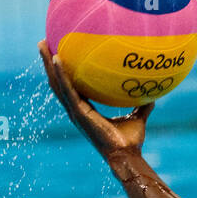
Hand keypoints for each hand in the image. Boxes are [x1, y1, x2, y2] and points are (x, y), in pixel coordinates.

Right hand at [39, 40, 153, 160]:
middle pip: (57, 81)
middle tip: (44, 42)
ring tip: (43, 44)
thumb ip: (142, 105)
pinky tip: (57, 58)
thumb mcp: (138, 117)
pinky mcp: (78, 112)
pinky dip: (60, 74)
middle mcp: (76, 109)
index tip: (58, 53)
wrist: (127, 155)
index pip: (69, 86)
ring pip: (56, 83)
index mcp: (85, 109)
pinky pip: (67, 89)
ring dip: (48, 63)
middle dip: (48, 62)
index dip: (62, 71)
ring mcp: (75, 111)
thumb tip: (153, 92)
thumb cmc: (131, 140)